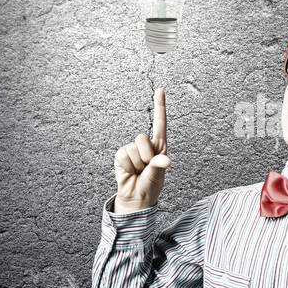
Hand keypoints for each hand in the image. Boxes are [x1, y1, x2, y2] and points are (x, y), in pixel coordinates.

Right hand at [113, 88, 170, 211]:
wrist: (136, 197)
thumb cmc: (150, 185)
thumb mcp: (158, 175)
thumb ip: (160, 165)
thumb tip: (166, 160)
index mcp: (159, 146)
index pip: (160, 123)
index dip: (159, 106)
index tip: (160, 89)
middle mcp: (146, 145)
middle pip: (143, 138)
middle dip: (146, 156)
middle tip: (146, 169)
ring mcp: (132, 149)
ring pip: (134, 148)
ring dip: (138, 164)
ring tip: (138, 172)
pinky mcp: (121, 155)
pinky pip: (124, 155)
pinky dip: (128, 166)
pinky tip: (130, 172)